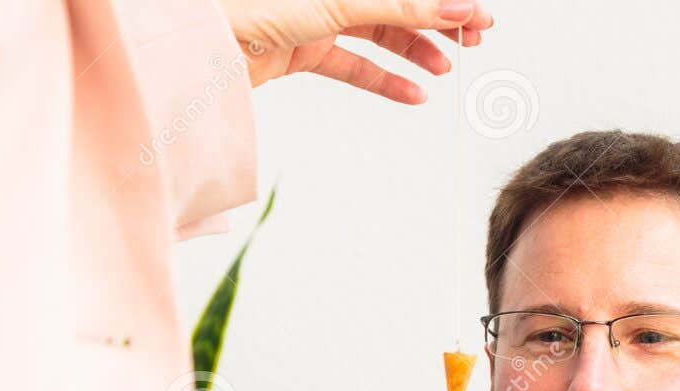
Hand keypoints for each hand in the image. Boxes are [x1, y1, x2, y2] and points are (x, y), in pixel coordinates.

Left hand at [218, 0, 494, 99]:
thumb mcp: (342, 2)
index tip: (478, 15)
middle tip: (471, 40)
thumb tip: (458, 5)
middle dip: (436, 21)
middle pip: (397, 2)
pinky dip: (384, 80)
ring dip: (415, 51)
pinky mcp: (302, 49)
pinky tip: (414, 92)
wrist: (201, 42)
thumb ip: (404, 7)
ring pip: (379, 34)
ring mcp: (316, 16)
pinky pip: (354, 65)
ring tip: (445, 69)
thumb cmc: (252, 4)